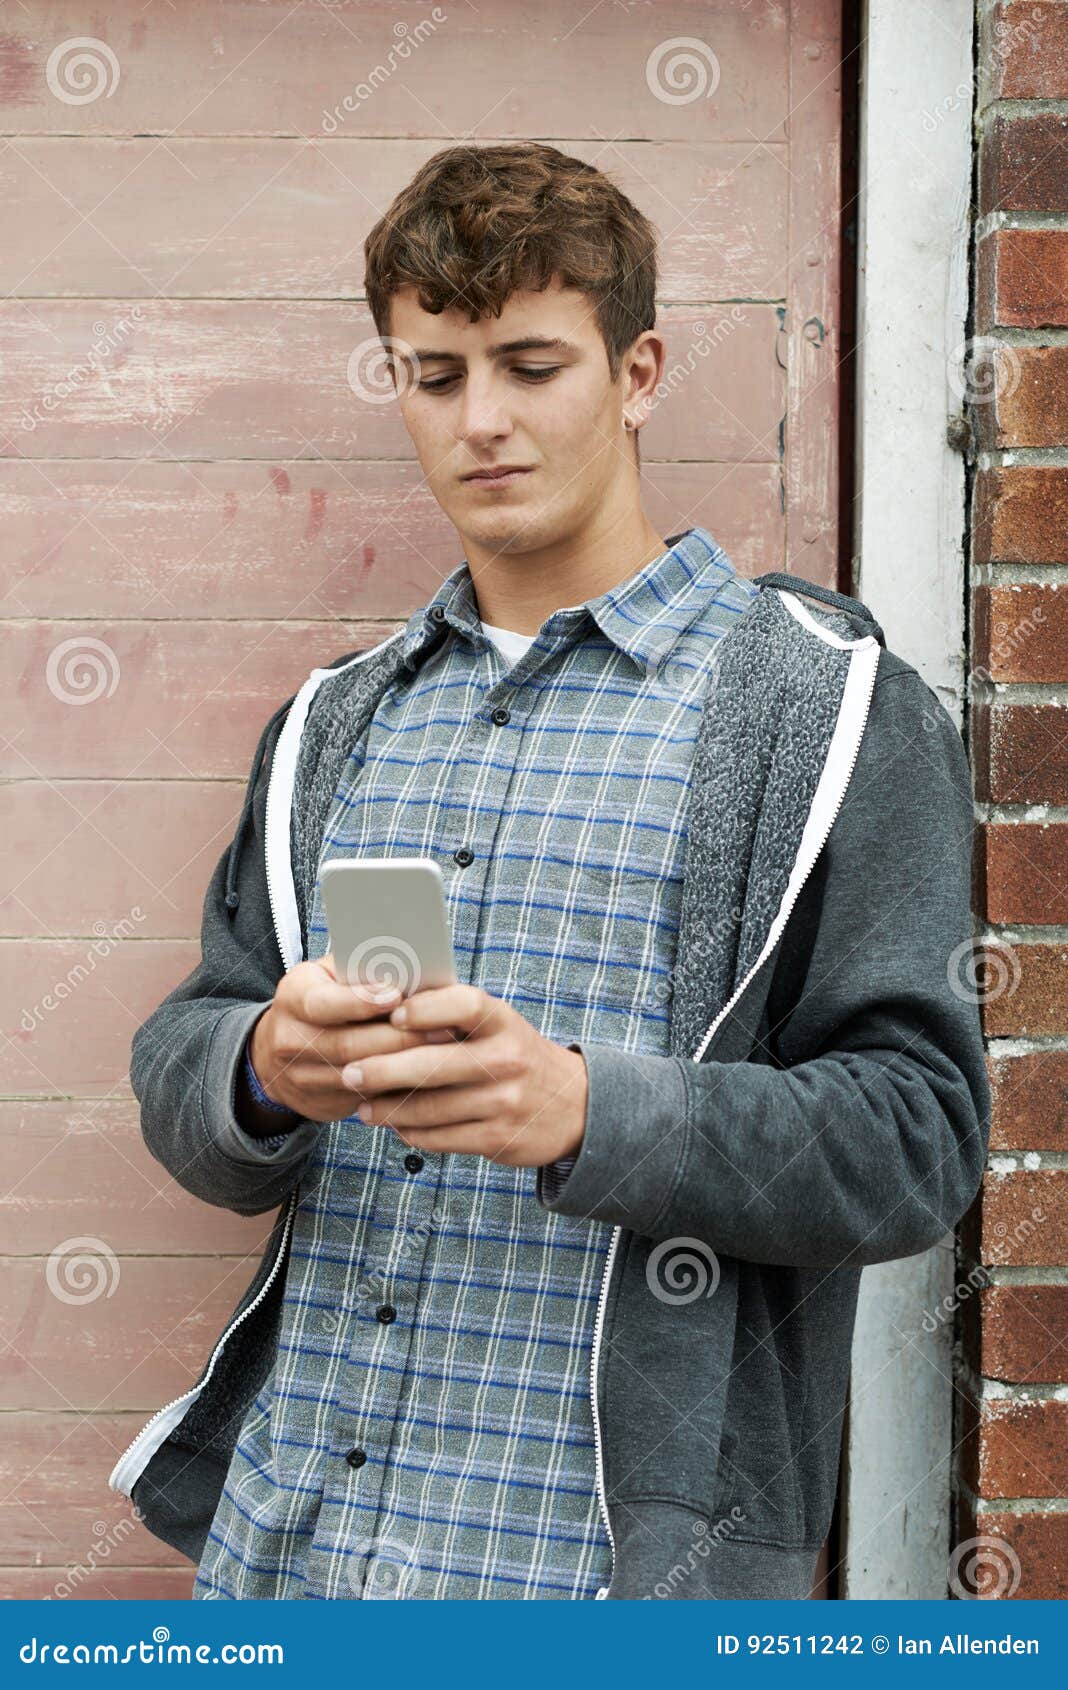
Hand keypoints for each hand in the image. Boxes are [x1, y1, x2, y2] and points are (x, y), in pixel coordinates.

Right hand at [247, 953, 455, 1123]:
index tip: (397, 995)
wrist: (276, 1053)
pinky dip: (397, 1088)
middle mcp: (290, 1039)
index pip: (324, 1002)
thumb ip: (361, 971)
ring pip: (360, 1076)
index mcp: (293, 997)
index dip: (361, 1001)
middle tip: (441, 1027)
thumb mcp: (330, 976)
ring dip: (404, 1065)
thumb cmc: (322, 999)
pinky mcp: (320, 1103)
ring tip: (442, 1051)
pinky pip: (364, 1098)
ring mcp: (302, 1077)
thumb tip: (410, 971)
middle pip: (348, 1044)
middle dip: (399, 1037)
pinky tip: (426, 1077)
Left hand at [338, 982, 587, 1167]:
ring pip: (430, 1108)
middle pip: (433, 1065)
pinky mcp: (498, 1139)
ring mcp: (503, 1102)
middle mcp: (506, 1061)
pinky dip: (411, 1132)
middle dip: (383, 1070)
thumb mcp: (500, 1027)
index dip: (427, 1009)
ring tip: (363, 1106)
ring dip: (389, 1108)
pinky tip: (395, 1125)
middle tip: (349, 1071)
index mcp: (504, 1023)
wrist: (576, 1106)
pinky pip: (441, 1138)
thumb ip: (454, 1018)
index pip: (464, 1005)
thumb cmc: (517, 1056)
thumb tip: (385, 1007)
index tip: (392, 1014)